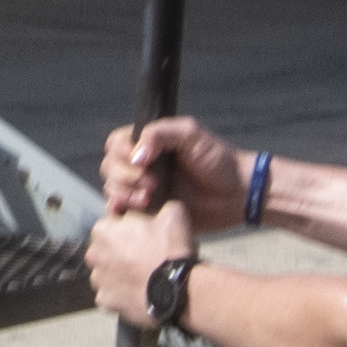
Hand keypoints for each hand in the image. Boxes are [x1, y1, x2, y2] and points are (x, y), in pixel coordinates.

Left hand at [83, 197, 200, 327]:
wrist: (178, 288)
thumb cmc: (171, 248)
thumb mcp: (173, 213)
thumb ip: (158, 207)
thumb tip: (158, 210)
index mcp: (103, 230)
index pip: (110, 225)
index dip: (127, 230)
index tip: (143, 236)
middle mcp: (94, 255)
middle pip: (104, 251)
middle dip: (118, 252)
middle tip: (143, 256)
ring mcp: (98, 281)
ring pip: (105, 274)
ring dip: (118, 274)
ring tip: (142, 277)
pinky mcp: (106, 302)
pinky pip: (111, 295)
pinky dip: (121, 294)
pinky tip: (138, 292)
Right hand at [93, 114, 253, 226]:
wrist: (236, 193)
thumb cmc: (217, 159)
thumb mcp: (190, 134)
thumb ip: (159, 134)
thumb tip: (135, 158)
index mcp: (149, 143)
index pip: (116, 143)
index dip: (122, 153)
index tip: (141, 162)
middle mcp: (142, 165)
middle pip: (110, 167)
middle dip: (125, 176)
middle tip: (152, 184)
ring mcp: (143, 189)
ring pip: (113, 189)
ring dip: (125, 193)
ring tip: (150, 199)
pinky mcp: (148, 212)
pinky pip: (122, 211)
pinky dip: (121, 210)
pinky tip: (135, 210)